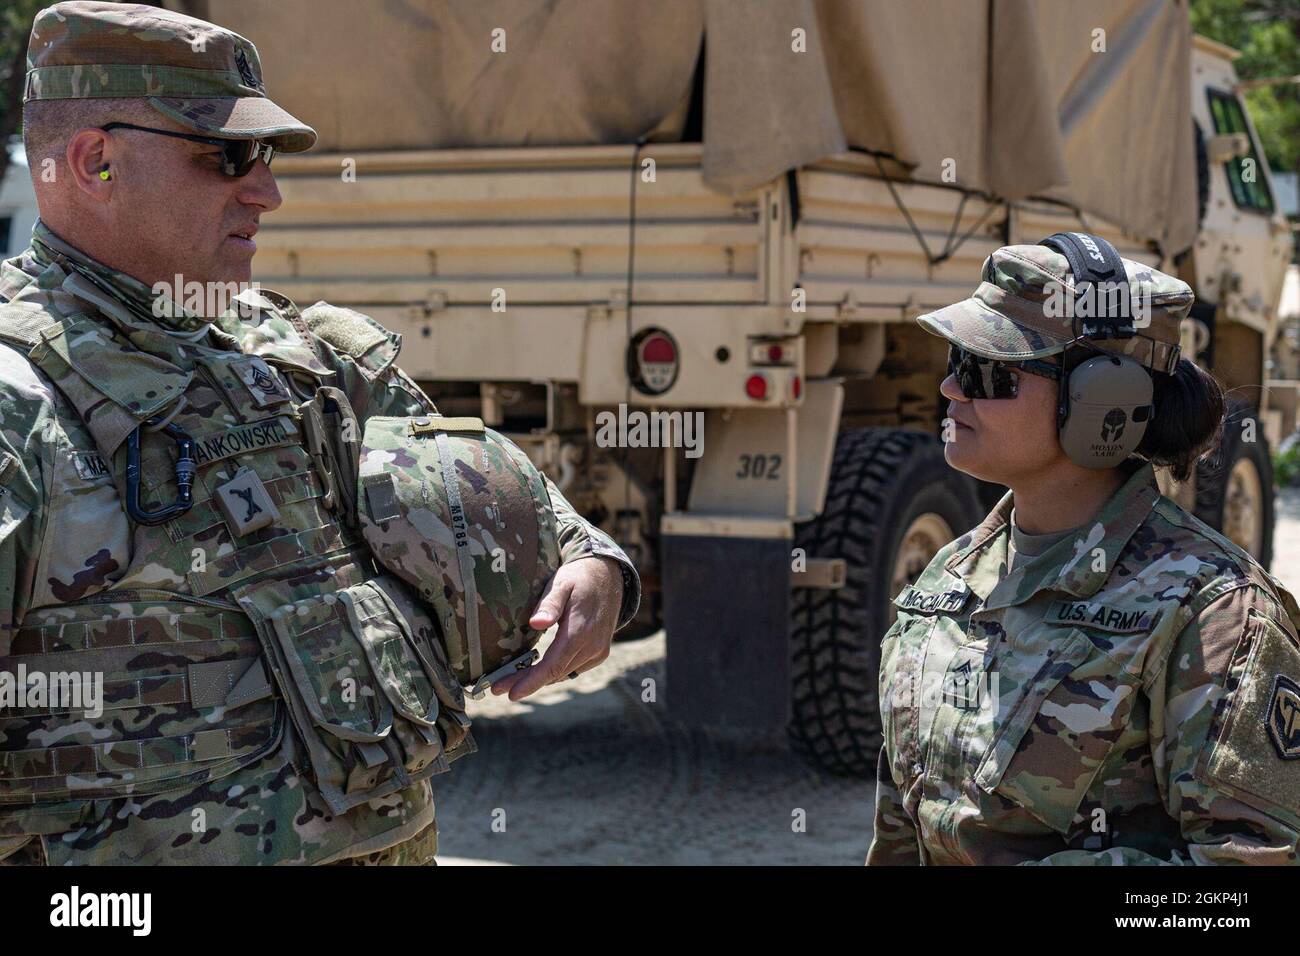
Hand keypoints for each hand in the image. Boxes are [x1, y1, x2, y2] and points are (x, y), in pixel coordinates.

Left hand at [490, 556, 623, 700]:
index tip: (511, 694)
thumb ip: (550, 604)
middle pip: (554, 673)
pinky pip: (572, 669)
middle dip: (526, 683)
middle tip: (498, 688)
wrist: (609, 576)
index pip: (553, 666)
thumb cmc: (579, 578)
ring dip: (538, 679)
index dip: (531, 682)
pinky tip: (537, 671)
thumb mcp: (561, 584)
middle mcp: (592, 646)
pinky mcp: (599, 653)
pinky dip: (554, 672)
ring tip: (511, 680)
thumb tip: (536, 623)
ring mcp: (597, 651)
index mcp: (581, 631)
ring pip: (563, 674)